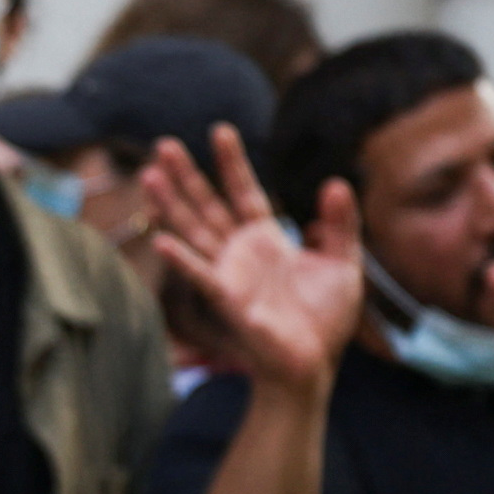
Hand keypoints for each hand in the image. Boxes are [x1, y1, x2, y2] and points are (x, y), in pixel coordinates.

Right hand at [137, 126, 369, 400]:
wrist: (314, 363)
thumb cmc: (326, 319)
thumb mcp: (344, 262)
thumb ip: (341, 224)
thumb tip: (336, 182)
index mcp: (266, 238)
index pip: (245, 191)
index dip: (233, 162)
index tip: (220, 130)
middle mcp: (240, 251)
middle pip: (207, 204)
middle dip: (186, 175)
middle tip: (164, 144)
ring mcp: (229, 273)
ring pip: (194, 230)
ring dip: (170, 204)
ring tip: (149, 175)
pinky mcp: (227, 299)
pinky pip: (201, 275)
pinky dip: (182, 259)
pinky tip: (161, 241)